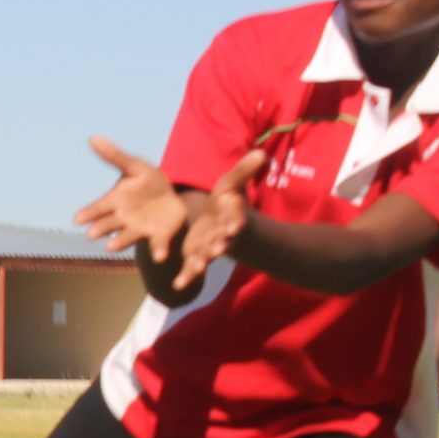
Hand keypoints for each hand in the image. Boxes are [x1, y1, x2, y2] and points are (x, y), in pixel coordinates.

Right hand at [75, 137, 188, 260]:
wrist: (172, 197)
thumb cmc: (148, 181)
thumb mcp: (135, 166)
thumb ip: (115, 156)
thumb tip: (92, 137)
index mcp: (115, 201)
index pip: (98, 207)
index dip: (88, 213)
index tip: (77, 219)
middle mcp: (123, 218)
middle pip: (109, 224)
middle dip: (101, 228)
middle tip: (91, 233)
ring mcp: (140, 229)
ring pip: (127, 237)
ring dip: (119, 242)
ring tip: (110, 247)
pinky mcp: (158, 236)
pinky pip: (157, 244)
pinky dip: (158, 250)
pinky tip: (159, 256)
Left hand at [174, 149, 265, 292]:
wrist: (217, 223)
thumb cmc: (224, 203)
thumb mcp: (231, 184)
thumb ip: (243, 171)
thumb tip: (260, 152)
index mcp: (231, 216)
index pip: (235, 218)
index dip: (236, 221)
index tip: (236, 225)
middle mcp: (222, 235)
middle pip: (222, 240)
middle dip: (221, 243)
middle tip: (220, 248)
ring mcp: (209, 248)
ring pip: (207, 256)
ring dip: (203, 261)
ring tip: (197, 266)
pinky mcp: (196, 257)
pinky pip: (191, 269)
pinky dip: (186, 277)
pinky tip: (177, 285)